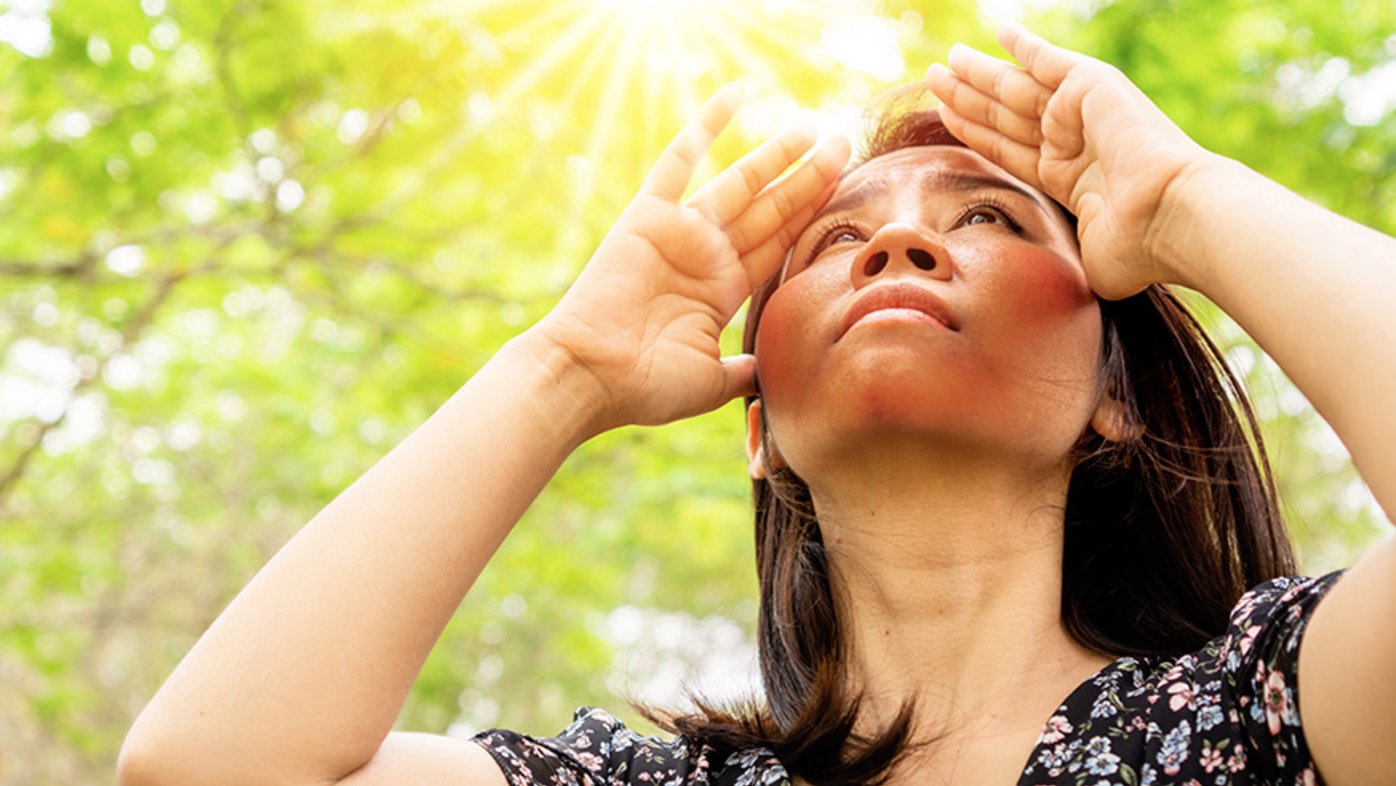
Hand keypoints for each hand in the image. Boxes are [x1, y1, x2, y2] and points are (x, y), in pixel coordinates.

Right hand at [529, 86, 850, 431]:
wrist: (589, 375)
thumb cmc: (642, 387)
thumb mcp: (709, 383)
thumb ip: (741, 372)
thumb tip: (769, 374)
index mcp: (722, 292)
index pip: (778, 244)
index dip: (811, 215)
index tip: (846, 187)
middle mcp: (706, 256)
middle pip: (770, 209)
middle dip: (809, 179)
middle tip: (845, 143)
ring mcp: (681, 232)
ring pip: (741, 184)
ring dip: (777, 155)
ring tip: (813, 126)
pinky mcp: (650, 216)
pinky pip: (681, 160)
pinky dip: (705, 126)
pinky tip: (735, 95)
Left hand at [926, 24, 1210, 298]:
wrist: (1170, 217)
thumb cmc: (1134, 250)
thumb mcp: (1079, 259)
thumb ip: (1053, 259)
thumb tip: (1036, 284)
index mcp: (1066, 180)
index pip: (1007, 151)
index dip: (976, 134)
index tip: (945, 119)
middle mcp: (1071, 141)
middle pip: (1003, 116)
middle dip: (967, 99)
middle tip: (932, 81)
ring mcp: (1080, 113)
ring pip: (1013, 89)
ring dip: (977, 75)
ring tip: (942, 65)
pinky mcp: (1091, 86)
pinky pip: (1049, 59)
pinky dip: (1025, 45)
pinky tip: (998, 32)